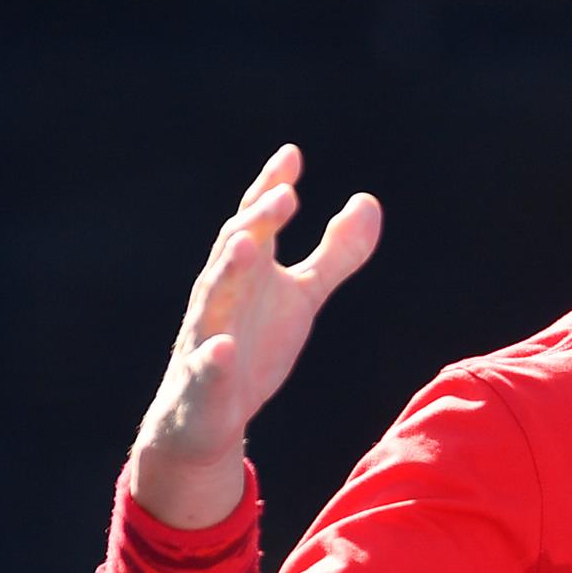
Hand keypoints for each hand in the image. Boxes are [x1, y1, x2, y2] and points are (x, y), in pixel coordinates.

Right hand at [129, 145, 381, 525]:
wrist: (206, 416)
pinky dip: (214, 359)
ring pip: (212, 299)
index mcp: (246, 271)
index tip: (292, 155)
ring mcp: (207, 338)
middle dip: (257, 220)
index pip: (256, 221)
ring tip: (249, 242)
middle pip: (235, 249)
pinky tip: (223, 348)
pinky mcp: (204, 384)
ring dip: (229, 269)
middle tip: (284, 193)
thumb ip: (336, 252)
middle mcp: (221, 296)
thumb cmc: (253, 344)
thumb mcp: (303, 296)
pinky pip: (206, 370)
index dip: (271, 188)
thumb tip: (367, 200)